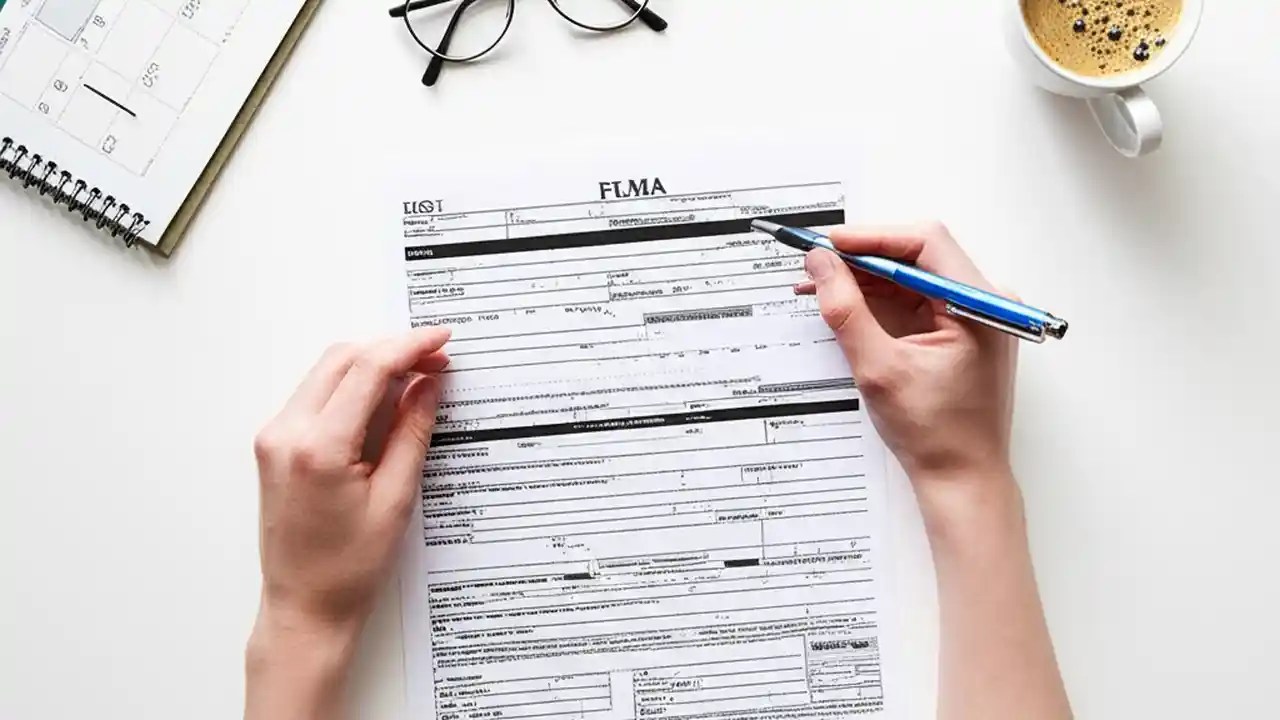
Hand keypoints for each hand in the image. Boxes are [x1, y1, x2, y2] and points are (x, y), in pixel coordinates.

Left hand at [245, 328, 449, 719]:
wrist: (304, 606)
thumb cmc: (348, 568)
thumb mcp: (395, 499)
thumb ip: (411, 432)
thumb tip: (428, 384)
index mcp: (317, 448)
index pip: (366, 369)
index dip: (409, 348)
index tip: (441, 341)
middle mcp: (285, 433)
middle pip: (342, 359)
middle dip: (392, 351)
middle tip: (436, 361)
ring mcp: (274, 437)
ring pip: (327, 371)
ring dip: (372, 365)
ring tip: (416, 379)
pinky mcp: (274, 444)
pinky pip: (316, 394)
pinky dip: (352, 386)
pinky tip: (383, 399)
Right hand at [804, 225, 1073, 719]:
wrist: (963, 481)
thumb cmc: (935, 434)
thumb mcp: (879, 369)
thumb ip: (846, 310)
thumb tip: (819, 264)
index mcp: (979, 304)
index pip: (924, 242)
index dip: (869, 237)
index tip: (826, 244)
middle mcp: (983, 301)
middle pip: (916, 254)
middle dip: (861, 256)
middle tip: (814, 262)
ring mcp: (972, 316)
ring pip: (910, 276)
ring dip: (864, 278)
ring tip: (816, 283)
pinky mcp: (958, 331)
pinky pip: (913, 301)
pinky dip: (877, 300)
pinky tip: (842, 303)